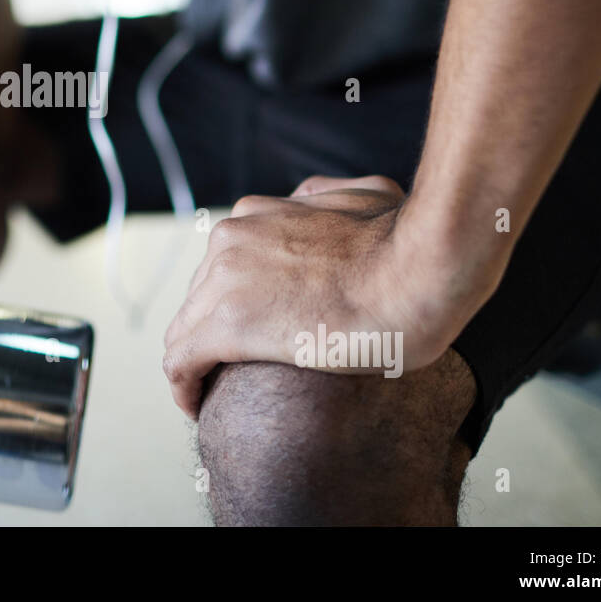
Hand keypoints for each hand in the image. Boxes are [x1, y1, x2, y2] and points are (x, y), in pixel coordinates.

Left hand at [162, 174, 484, 419]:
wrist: (419, 271)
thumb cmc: (406, 243)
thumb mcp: (364, 194)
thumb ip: (326, 196)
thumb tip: (306, 198)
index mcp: (256, 215)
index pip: (221, 265)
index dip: (228, 302)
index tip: (248, 331)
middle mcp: (230, 240)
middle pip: (199, 298)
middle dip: (210, 333)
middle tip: (231, 369)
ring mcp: (224, 281)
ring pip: (185, 330)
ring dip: (197, 363)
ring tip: (212, 394)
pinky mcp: (228, 326)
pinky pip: (180, 363)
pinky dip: (183, 388)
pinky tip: (195, 407)